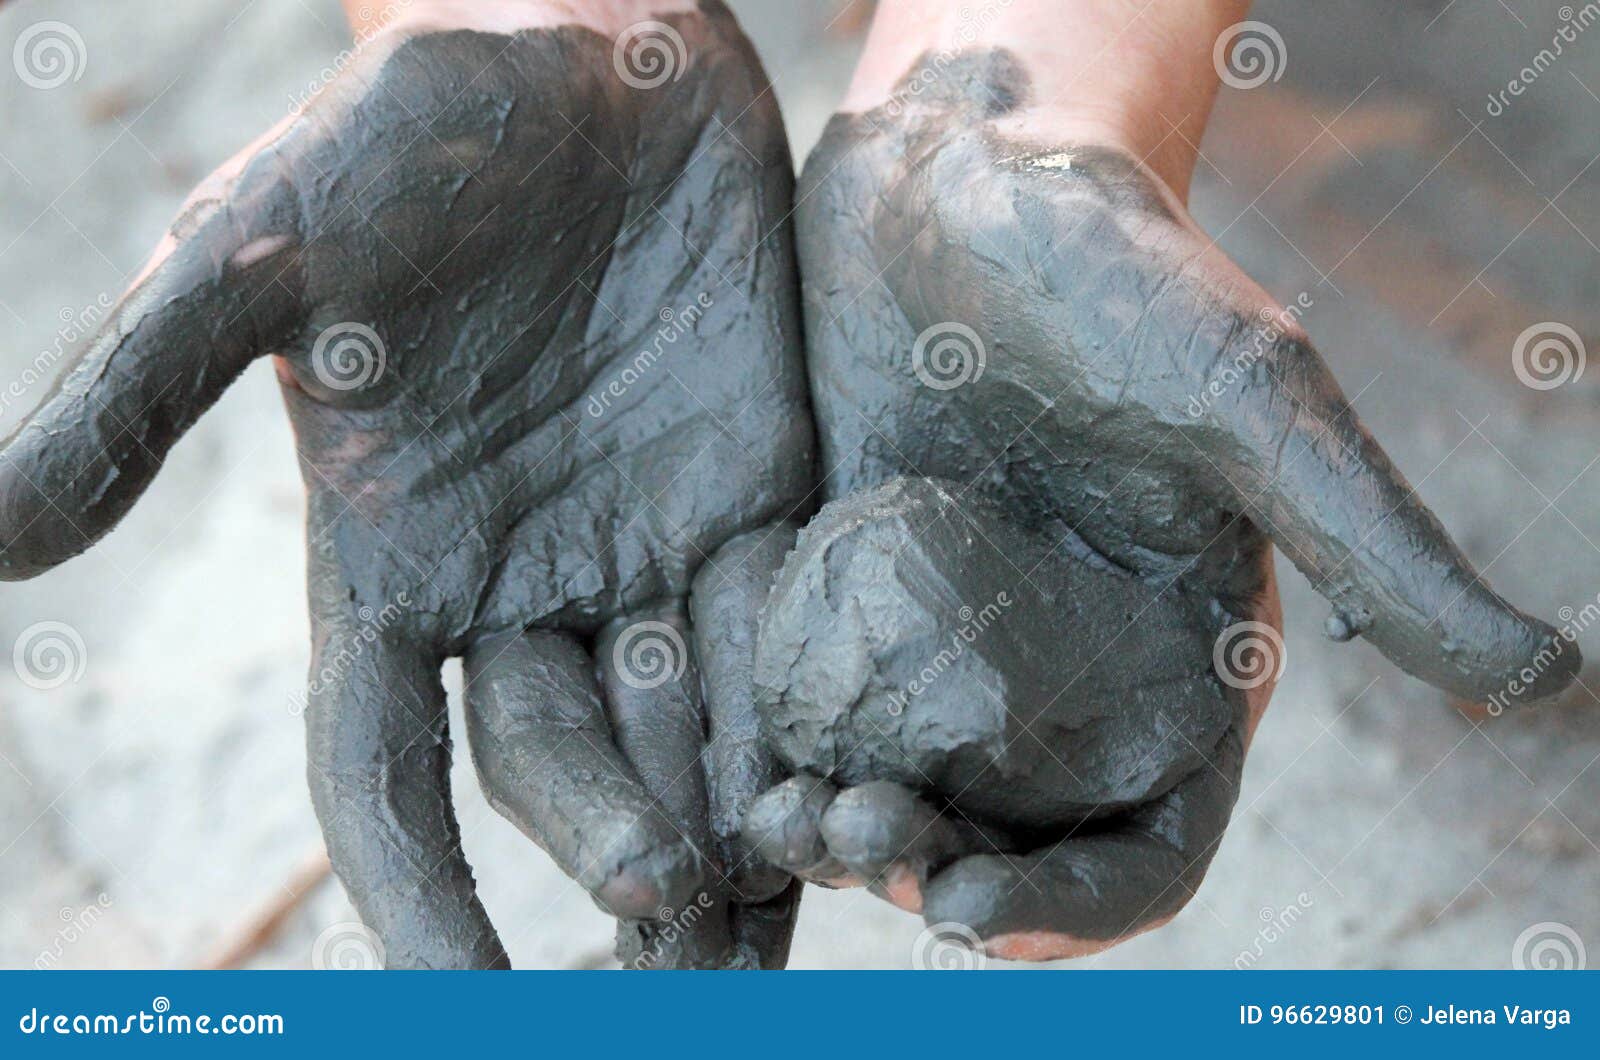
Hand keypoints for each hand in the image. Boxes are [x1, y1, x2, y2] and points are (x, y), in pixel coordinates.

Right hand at [0, 0, 811, 966]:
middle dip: (615, 873)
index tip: (466, 1001)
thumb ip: (142, 397)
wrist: (581, 48)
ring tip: (767, 950)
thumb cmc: (403, 131)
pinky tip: (854, 804)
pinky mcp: (753, 487)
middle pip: (565, 777)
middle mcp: (522, 581)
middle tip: (677, 973)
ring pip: (684, 730)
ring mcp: (644, 541)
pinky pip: (784, 628)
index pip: (390, 773)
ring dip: (729, 838)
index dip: (419, 891)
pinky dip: (810, 717)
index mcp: (393, 563)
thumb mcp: (259, 252)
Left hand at [743, 17, 1576, 959]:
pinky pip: (806, 710)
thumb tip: (1545, 679)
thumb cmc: (1125, 276)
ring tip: (791, 826)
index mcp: (1171, 665)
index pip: (1141, 845)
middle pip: (1006, 839)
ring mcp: (937, 639)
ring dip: (848, 835)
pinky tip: (730, 778)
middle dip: (941, 874)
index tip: (976, 914)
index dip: (1072, 906)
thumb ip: (1374, 544)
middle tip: (871, 851)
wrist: (968, 174)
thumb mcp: (1254, 406)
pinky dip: (774, 761)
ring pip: (897, 789)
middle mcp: (1053, 674)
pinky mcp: (840, 593)